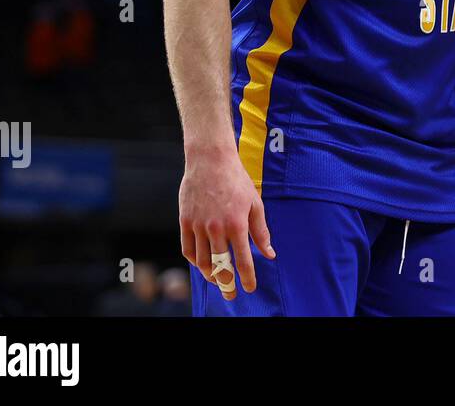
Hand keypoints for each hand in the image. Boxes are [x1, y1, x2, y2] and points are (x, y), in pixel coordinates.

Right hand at [178, 145, 274, 298]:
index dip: (246, 277)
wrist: (210, 161)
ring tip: (217, 281)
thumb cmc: (237, 181)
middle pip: (221, 265)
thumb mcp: (255, 204)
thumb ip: (261, 231)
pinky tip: (203, 265)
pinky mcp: (185, 221)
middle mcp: (216, 228)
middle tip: (231, 294)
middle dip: (227, 284)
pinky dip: (195, 261)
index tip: (249, 288)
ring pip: (202, 261)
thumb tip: (270, 253)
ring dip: (210, 275)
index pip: (243, 260)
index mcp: (237, 224)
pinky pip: (188, 249)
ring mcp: (198, 225)